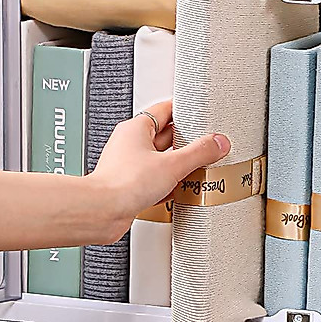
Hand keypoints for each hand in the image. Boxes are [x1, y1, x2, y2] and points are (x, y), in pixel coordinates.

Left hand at [87, 100, 228, 241]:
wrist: (102, 211)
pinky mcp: (131, 186)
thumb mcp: (172, 165)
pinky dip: (169, 184)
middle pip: (165, 136)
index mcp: (136, 128)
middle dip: (186, 142)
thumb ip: (199, 153)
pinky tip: (180, 190)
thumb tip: (218, 142)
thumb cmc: (123, 183)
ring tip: (196, 169)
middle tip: (205, 145)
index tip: (200, 115)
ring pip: (161, 160)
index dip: (184, 111)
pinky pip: (155, 180)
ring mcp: (129, 165)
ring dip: (178, 166)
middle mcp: (130, 144)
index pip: (165, 110)